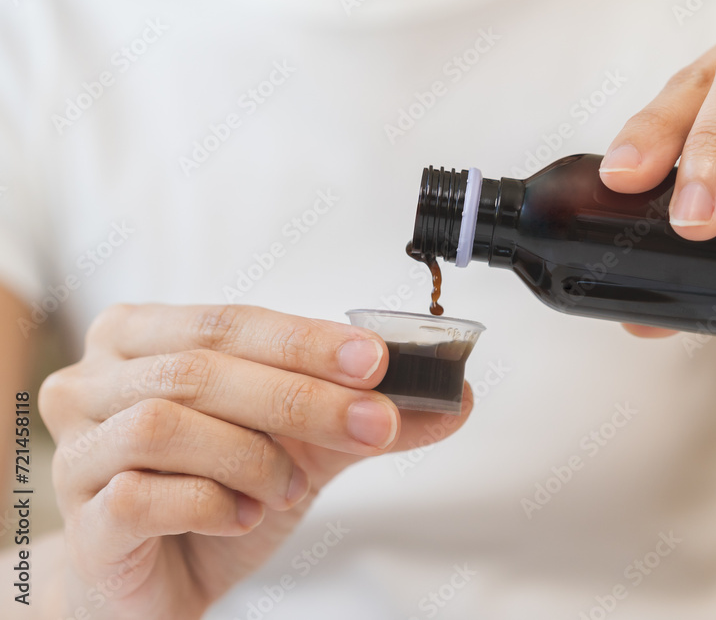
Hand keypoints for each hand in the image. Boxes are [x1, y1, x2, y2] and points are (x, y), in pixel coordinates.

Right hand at [40, 304, 472, 618]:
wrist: (154, 577)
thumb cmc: (213, 491)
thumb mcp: (300, 445)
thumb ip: (364, 417)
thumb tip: (456, 399)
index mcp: (143, 337)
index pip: (232, 320)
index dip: (307, 340)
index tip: (377, 360)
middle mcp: (97, 379)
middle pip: (202, 368)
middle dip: (302, 396)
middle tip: (375, 423)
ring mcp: (78, 447)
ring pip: (167, 425)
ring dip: (253, 457)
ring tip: (291, 486)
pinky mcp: (82, 517)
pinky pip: (142, 496)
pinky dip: (212, 504)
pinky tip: (244, 516)